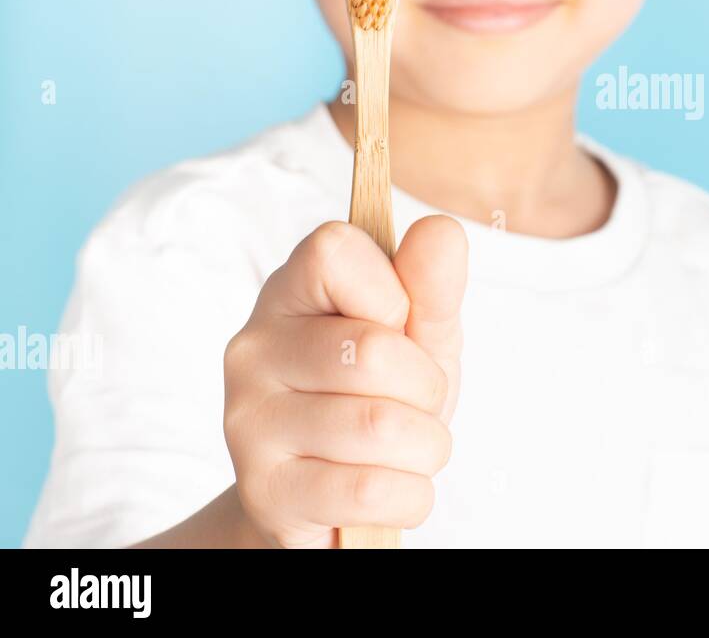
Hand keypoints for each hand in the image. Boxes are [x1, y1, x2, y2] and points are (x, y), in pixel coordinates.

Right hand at [222, 215, 466, 547]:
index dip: (393, 292)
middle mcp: (253, 348)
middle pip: (374, 351)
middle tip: (415, 401)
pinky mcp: (264, 491)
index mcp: (290, 290)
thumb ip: (433, 283)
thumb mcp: (421, 333)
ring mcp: (249, 421)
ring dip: (426, 447)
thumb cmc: (383, 396)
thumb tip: (441, 229)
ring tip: (406, 448)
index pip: (335, 250)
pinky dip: (409, 496)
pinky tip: (390, 486)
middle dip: (427, 387)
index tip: (396, 323)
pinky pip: (369, 490)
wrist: (338, 497)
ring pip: (380, 428)